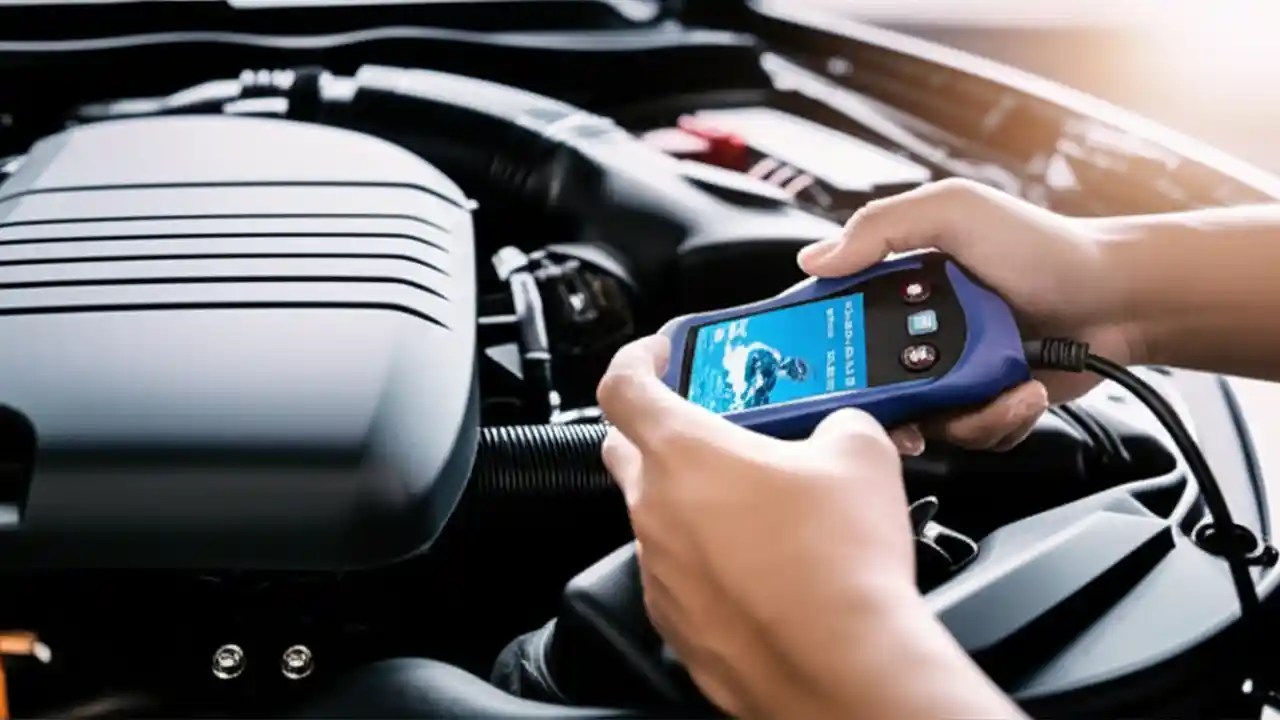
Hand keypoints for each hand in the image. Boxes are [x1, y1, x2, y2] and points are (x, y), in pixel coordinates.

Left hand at [597, 335, 1018, 718]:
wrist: (842, 668)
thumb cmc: (840, 562)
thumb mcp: (860, 453)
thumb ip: (837, 422)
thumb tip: (840, 430)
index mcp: (684, 452)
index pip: (622, 385)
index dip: (635, 359)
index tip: (657, 354)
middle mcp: (654, 509)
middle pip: (624, 449)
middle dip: (655, 429)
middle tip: (705, 424)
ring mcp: (659, 571)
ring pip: (654, 516)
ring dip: (688, 500)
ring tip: (753, 504)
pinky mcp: (675, 623)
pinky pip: (676, 575)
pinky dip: (705, 561)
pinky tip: (759, 567)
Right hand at [799, 179, 1143, 453]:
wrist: (1118, 298)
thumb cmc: (1044, 246)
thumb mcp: (955, 212)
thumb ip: (882, 227)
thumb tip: (815, 259)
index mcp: (898, 283)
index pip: (836, 317)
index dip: (818, 345)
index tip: (813, 368)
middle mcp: (917, 331)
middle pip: (869, 385)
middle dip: (888, 402)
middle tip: (909, 403)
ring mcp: (950, 373)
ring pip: (919, 420)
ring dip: (961, 416)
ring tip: (1002, 389)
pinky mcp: (984, 406)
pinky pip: (966, 437)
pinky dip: (995, 423)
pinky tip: (1021, 393)